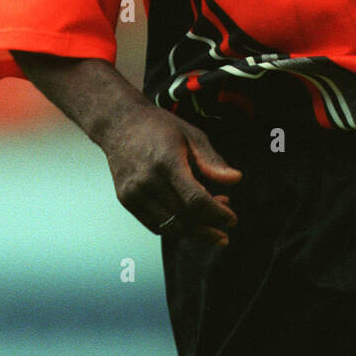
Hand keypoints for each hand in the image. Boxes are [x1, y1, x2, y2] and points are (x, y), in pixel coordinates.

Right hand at [102, 106, 241, 245]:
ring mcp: (134, 193)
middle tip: (224, 226)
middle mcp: (148, 181)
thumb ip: (212, 161)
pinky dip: (174, 228)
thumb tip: (235, 179)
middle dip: (209, 227)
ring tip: (209, 224)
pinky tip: (187, 220)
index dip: (217, 214)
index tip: (231, 219)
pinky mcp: (126, 200)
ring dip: (194, 231)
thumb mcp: (191, 136)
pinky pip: (154, 226)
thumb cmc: (157, 126)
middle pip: (184, 218)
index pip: (196, 200)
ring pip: (170, 227)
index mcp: (167, 162)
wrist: (119, 123)